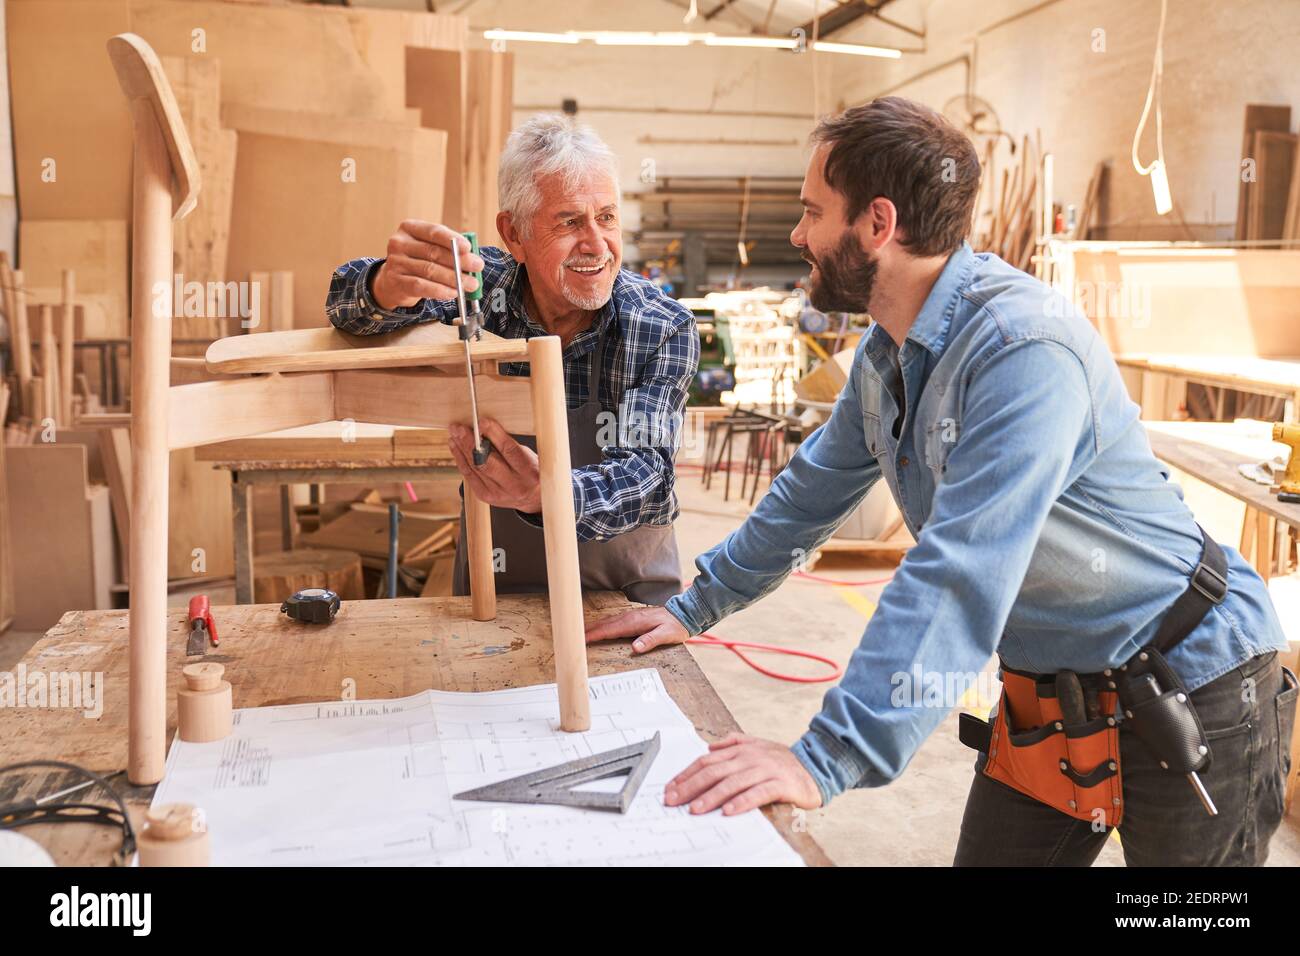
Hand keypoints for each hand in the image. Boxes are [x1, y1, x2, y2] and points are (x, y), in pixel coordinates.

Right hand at [371, 220, 484, 309]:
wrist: (393, 281)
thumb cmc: (418, 261)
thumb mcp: (429, 248)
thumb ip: (448, 249)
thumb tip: (473, 260)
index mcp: (409, 228)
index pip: (433, 231)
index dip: (452, 239)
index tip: (468, 247)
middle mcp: (399, 243)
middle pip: (433, 252)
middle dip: (459, 261)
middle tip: (477, 267)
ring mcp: (395, 262)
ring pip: (429, 270)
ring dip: (454, 278)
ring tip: (470, 284)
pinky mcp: (395, 281)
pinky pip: (421, 286)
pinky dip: (439, 290)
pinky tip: (452, 293)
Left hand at [449, 418, 541, 513]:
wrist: (532, 496)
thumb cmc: (530, 468)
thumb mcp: (528, 455)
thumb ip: (508, 444)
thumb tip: (483, 427)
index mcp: (530, 472)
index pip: (510, 450)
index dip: (494, 435)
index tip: (482, 421)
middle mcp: (514, 485)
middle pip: (487, 462)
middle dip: (470, 442)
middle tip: (459, 428)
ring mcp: (499, 493)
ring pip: (475, 468)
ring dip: (462, 448)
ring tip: (454, 434)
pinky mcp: (486, 496)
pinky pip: (469, 476)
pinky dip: (460, 459)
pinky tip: (455, 446)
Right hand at [584, 606, 688, 653]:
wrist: (683, 614)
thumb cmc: (675, 626)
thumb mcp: (666, 635)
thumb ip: (650, 640)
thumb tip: (635, 648)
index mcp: (634, 623)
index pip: (609, 630)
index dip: (594, 635)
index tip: (581, 639)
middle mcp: (629, 618)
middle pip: (604, 625)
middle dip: (588, 630)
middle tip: (572, 636)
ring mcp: (630, 616)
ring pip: (607, 622)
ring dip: (593, 627)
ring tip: (580, 633)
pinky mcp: (632, 618)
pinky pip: (612, 621)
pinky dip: (602, 625)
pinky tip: (598, 629)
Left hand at [665, 733, 821, 814]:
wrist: (816, 765)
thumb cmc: (783, 760)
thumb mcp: (757, 745)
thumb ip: (734, 742)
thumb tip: (711, 745)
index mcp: (741, 749)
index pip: (706, 761)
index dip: (686, 774)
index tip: (670, 788)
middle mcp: (749, 757)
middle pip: (714, 771)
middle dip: (690, 787)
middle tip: (673, 801)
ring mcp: (765, 769)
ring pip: (732, 783)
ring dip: (711, 797)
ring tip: (695, 809)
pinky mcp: (780, 784)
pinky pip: (757, 793)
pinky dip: (742, 802)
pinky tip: (728, 811)